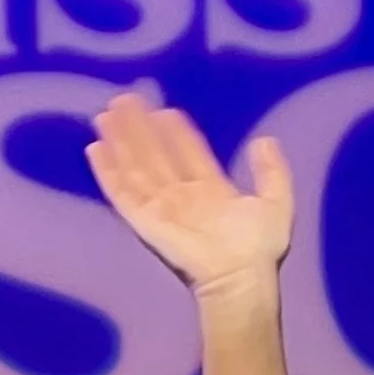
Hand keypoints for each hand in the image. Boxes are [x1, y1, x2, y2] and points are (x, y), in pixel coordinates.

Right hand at [87, 91, 292, 296]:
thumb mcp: (277, 202)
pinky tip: (96, 148)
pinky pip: (121, 192)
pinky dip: (108, 171)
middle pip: (155, 155)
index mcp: (211, 192)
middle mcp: (182, 197)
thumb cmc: (258, 248)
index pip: (188, 153)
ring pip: (135, 167)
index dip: (176, 132)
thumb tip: (265, 140)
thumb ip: (273, 171)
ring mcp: (161, 208)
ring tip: (107, 113)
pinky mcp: (145, 220)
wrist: (239, 276)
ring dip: (121, 141)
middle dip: (140, 128)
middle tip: (126, 98)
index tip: (165, 109)